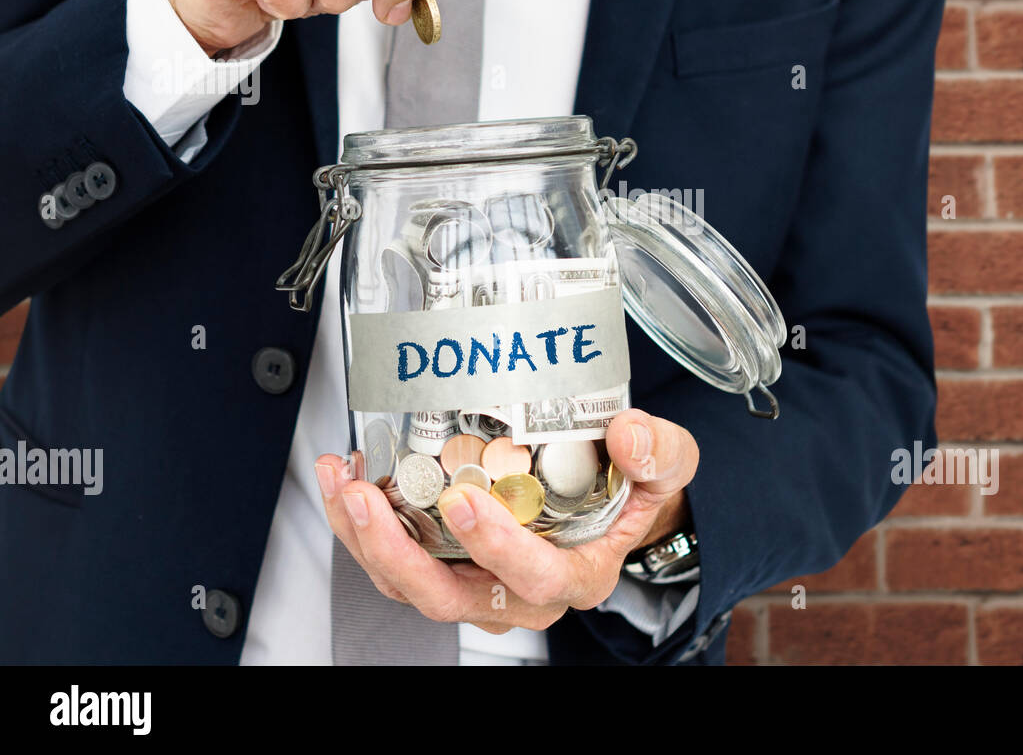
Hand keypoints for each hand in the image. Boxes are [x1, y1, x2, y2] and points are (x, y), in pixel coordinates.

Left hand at [315, 409, 699, 633]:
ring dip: (366, 539)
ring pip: (412, 586)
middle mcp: (523, 593)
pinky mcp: (447, 566)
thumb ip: (658, 451)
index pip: (536, 578)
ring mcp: (480, 585)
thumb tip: (628, 433)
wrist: (616, 498)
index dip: (496, 548)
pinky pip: (397, 562)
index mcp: (579, 573)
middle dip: (398, 553)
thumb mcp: (668, 463)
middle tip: (369, 498)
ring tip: (345, 482)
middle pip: (451, 598)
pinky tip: (352, 479)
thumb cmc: (634, 487)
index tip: (463, 502)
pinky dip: (366, 525)